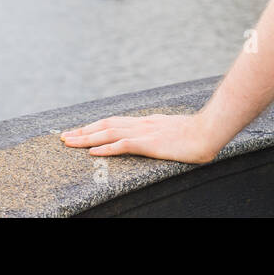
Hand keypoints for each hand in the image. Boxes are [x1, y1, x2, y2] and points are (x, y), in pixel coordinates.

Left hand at [59, 112, 220, 163]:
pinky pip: (122, 145)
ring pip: (108, 133)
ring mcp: (144, 132)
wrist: (209, 130)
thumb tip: (155, 139)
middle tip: (64, 136)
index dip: (94, 126)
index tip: (79, 131)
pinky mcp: (149, 143)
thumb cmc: (197, 134)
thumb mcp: (174, 132)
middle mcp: (141, 124)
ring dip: (86, 138)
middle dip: (83, 131)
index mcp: (146, 122)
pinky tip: (92, 152)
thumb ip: (161, 134)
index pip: (114, 122)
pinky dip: (105, 147)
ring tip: (69, 142)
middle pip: (105, 125)